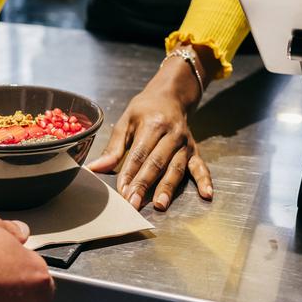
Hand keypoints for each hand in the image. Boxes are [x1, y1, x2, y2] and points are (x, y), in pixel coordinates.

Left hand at [88, 48, 214, 210]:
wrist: (171, 96)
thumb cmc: (144, 110)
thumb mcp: (126, 121)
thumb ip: (113, 147)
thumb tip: (94, 168)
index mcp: (153, 124)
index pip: (139, 153)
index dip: (130, 173)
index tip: (121, 191)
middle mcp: (172, 134)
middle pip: (157, 163)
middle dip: (145, 184)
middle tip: (134, 203)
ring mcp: (185, 143)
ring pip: (176, 168)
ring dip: (168, 188)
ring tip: (160, 205)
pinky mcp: (194, 150)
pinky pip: (200, 166)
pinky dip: (205, 181)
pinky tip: (206, 195)